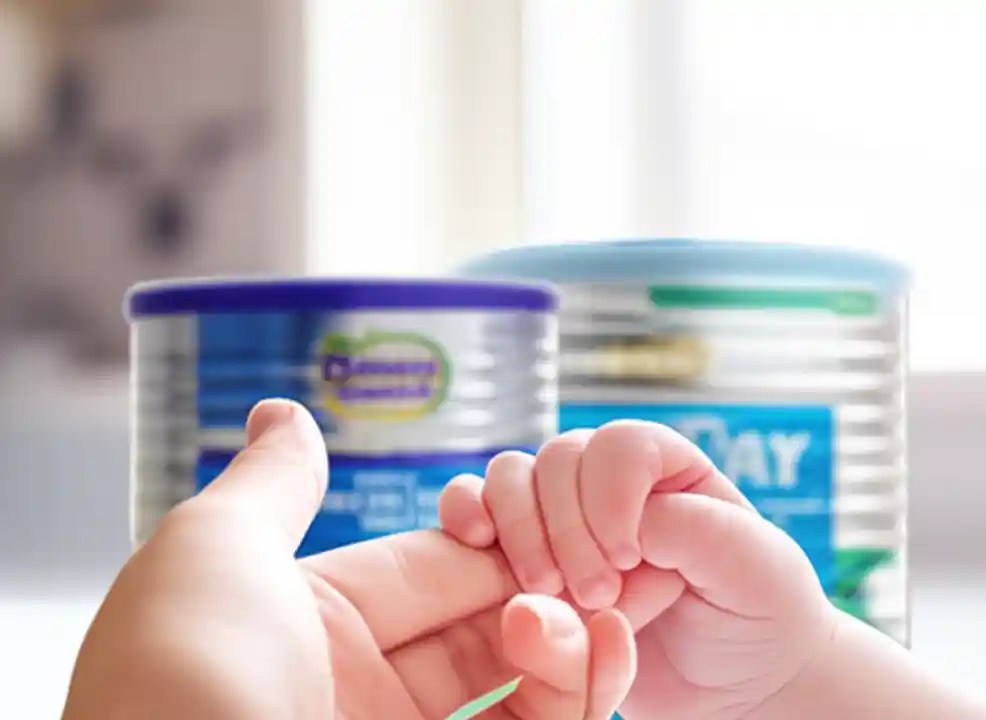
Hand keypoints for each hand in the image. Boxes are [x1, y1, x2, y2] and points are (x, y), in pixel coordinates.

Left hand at [64, 400, 634, 719]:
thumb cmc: (184, 669)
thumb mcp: (214, 551)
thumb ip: (273, 484)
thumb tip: (282, 411)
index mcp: (307, 624)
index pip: (428, 567)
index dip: (494, 539)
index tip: (551, 518)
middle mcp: (358, 688)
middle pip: (484, 625)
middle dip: (544, 589)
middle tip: (588, 567)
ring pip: (522, 685)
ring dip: (570, 639)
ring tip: (586, 610)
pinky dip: (580, 693)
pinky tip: (603, 649)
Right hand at [437, 421, 838, 718]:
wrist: (735, 686)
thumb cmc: (759, 616)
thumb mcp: (756, 568)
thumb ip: (698, 531)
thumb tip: (626, 522)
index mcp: (670, 468)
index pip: (621, 445)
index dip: (612, 496)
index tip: (630, 559)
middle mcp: (612, 483)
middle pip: (558, 459)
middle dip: (567, 529)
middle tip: (598, 595)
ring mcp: (566, 519)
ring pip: (511, 479)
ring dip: (520, 532)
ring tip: (549, 592)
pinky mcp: (531, 559)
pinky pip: (478, 513)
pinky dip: (467, 519)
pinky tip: (478, 546)